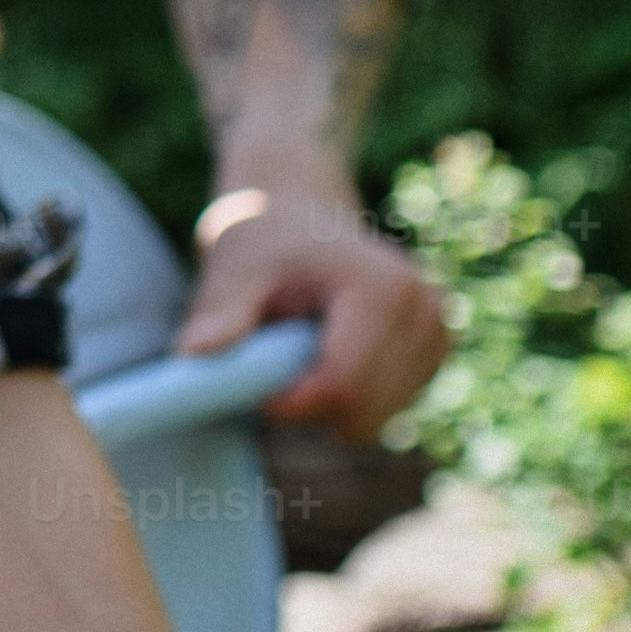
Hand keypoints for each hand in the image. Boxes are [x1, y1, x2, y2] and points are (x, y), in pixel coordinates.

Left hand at [190, 184, 455, 434]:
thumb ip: (221, 315)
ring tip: (298, 349)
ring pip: (376, 420)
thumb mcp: (232, 270)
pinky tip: (326, 354)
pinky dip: (348, 400)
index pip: (343, 387)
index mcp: (383, 289)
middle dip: (308, 406)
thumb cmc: (260, 240)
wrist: (297, 211)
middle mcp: (425, 311)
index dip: (289, 403)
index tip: (251, 384)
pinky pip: (385, 411)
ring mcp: (439, 331)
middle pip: (364, 413)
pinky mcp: (436, 352)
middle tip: (271, 360)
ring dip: (327, 405)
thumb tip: (191, 352)